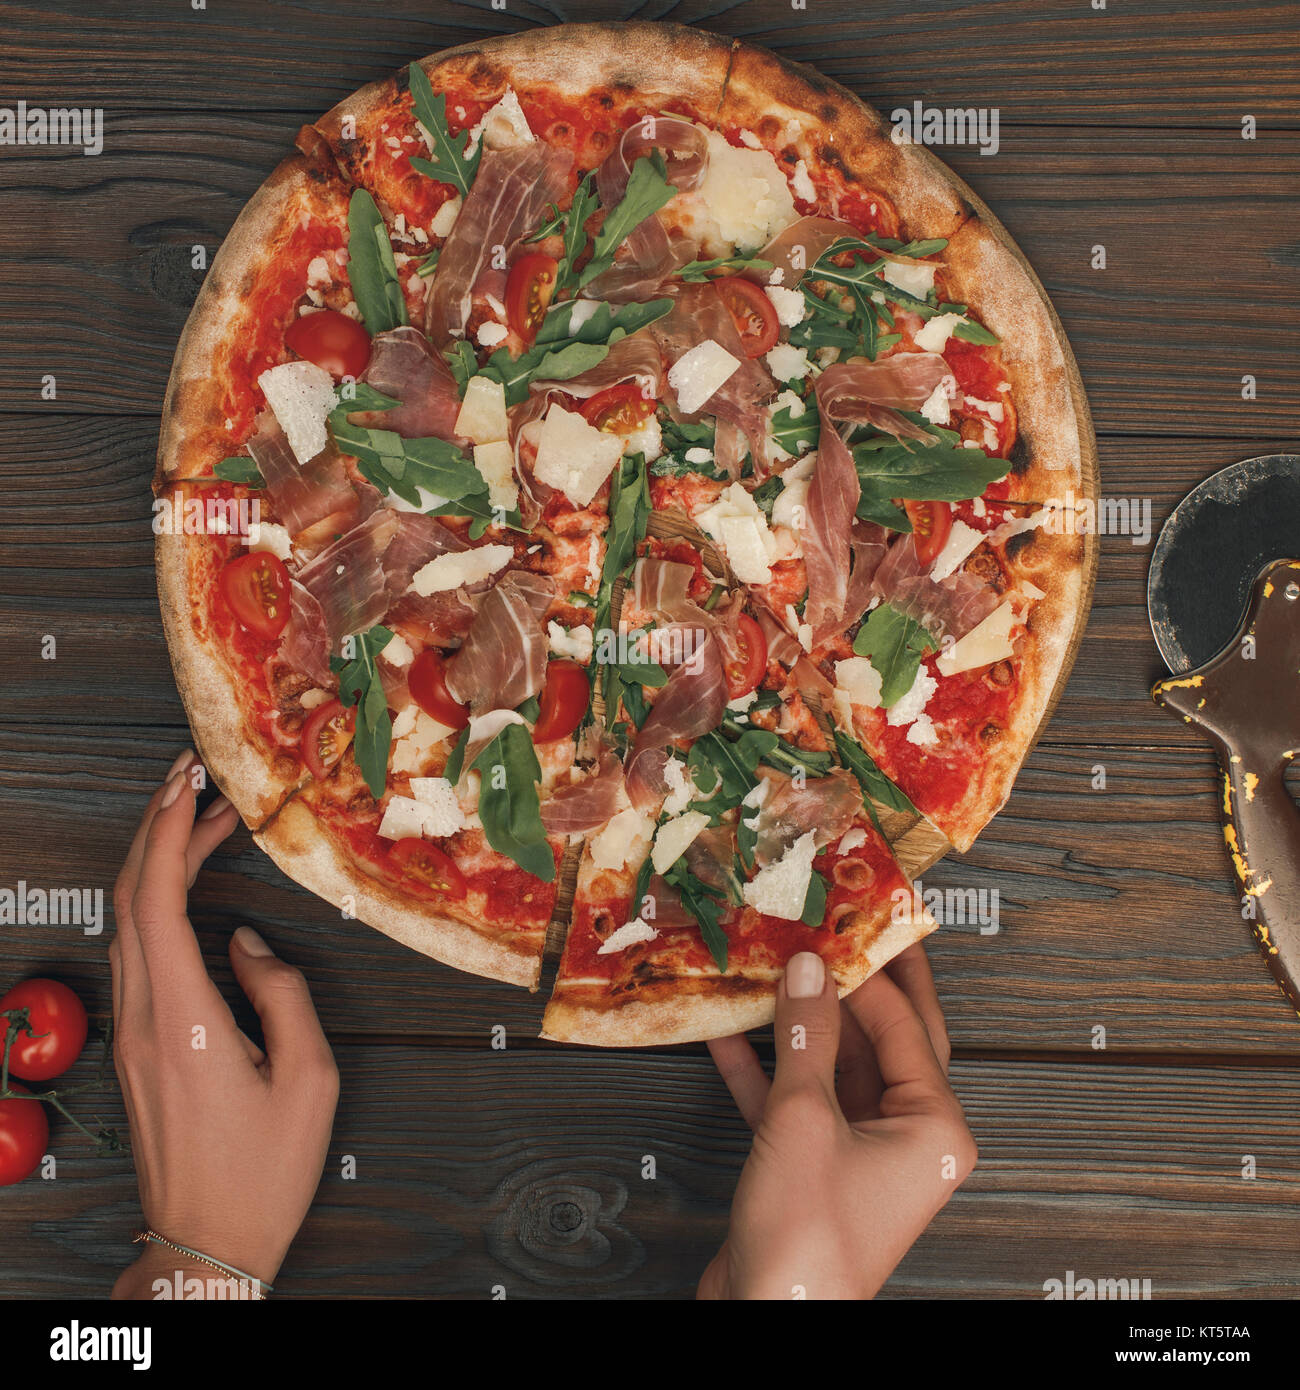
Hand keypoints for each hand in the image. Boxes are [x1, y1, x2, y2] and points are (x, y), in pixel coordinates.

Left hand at [109, 750, 338, 1298]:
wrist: (206, 1241)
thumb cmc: (263, 1171)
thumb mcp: (307, 1079)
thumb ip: (281, 994)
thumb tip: (247, 943)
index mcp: (182, 1019)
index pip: (154, 901)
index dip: (167, 833)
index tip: (190, 786)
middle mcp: (143, 1018)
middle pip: (129, 900)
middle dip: (157, 829)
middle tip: (195, 783)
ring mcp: (131, 1034)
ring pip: (127, 924)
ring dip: (156, 865)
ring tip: (200, 823)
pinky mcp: (137, 1047)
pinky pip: (135, 954)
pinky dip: (155, 906)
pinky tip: (186, 892)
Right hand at [701, 944, 975, 1299]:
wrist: (768, 1323)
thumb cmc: (808, 1234)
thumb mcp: (804, 1118)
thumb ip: (806, 1035)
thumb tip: (808, 965)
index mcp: (934, 1127)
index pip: (907, 1027)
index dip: (871, 972)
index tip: (843, 923)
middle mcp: (906, 1138)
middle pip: (878, 1042)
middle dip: (848, 989)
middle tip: (832, 928)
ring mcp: (859, 1154)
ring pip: (830, 1069)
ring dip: (796, 1025)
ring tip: (767, 968)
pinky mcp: (814, 1170)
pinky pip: (795, 1104)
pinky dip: (764, 1071)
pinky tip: (727, 1033)